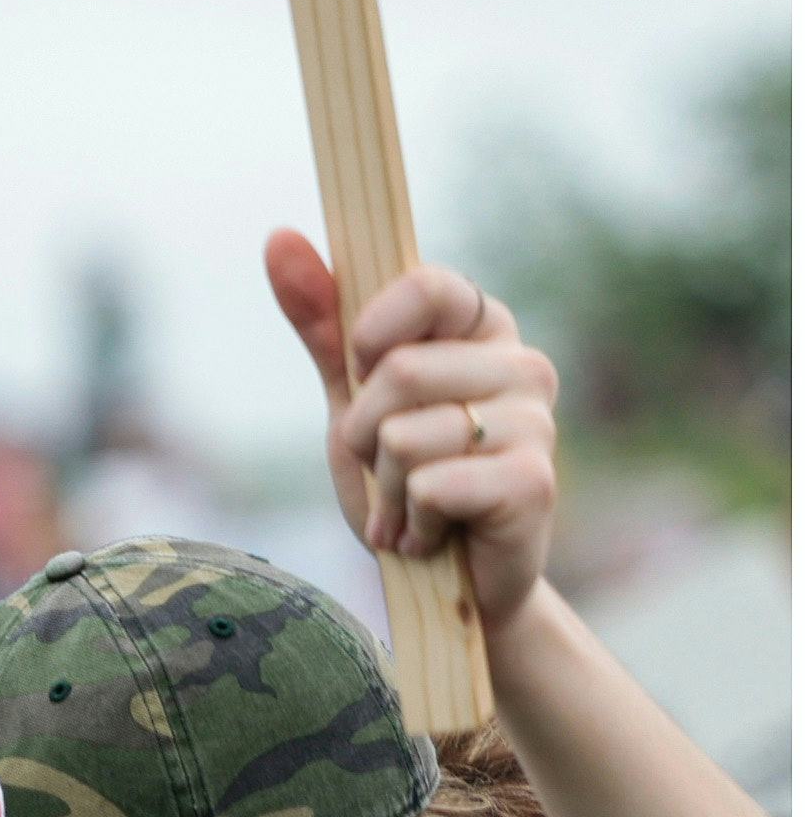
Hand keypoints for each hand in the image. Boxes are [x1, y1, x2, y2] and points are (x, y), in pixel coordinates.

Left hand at [271, 233, 563, 625]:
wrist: (446, 581)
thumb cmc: (401, 478)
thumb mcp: (351, 397)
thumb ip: (323, 322)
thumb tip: (280, 235)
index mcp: (484, 330)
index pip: (428, 285)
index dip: (372, 332)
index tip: (362, 371)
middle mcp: (524, 365)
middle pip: (399, 370)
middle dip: (361, 434)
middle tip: (381, 467)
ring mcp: (538, 422)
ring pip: (404, 435)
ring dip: (383, 486)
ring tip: (409, 506)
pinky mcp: (535, 481)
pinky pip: (428, 484)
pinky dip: (408, 519)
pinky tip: (433, 534)